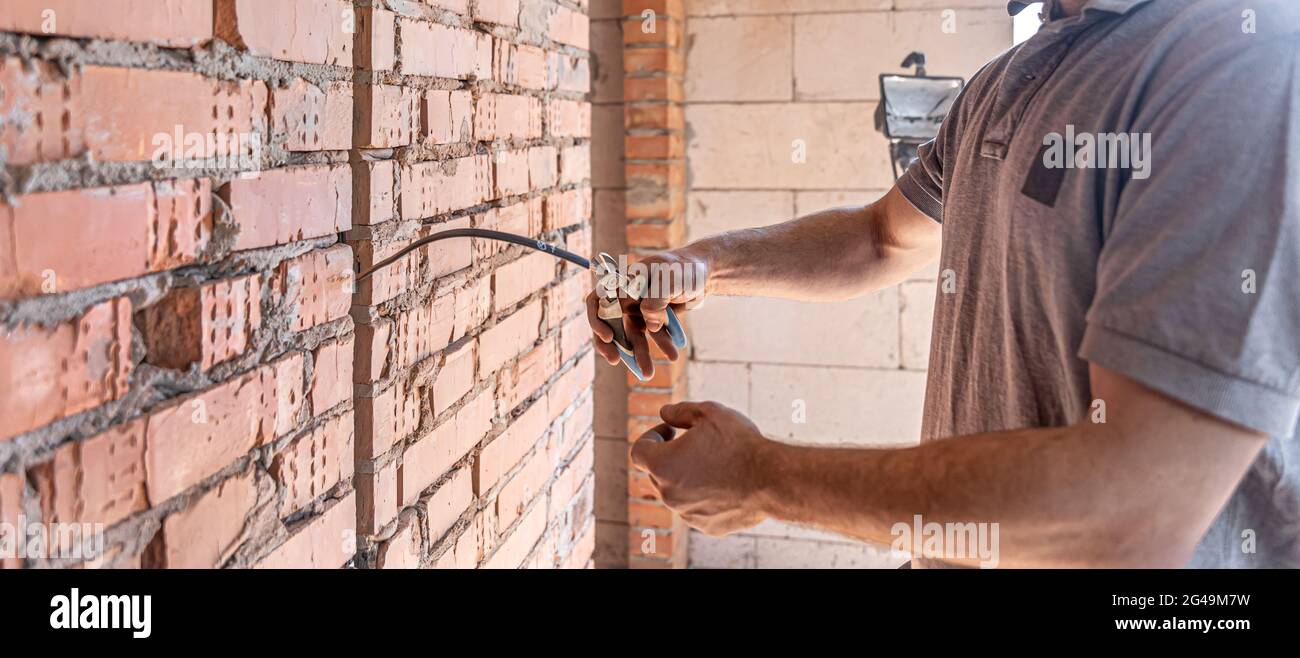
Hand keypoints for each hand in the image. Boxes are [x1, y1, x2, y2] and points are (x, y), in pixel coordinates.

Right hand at [586, 249, 708, 377]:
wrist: (706, 274)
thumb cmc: (686, 269)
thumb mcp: (671, 279)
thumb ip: (657, 300)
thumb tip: (650, 325)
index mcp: (625, 280)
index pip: (598, 299)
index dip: (597, 319)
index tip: (609, 337)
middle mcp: (628, 295)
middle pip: (610, 322)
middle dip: (612, 344)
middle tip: (615, 361)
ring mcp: (640, 308)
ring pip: (633, 335)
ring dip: (640, 354)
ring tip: (648, 373)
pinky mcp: (654, 319)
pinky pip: (653, 336)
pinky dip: (661, 345)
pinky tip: (672, 354)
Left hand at [629, 401, 774, 535]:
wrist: (772, 480)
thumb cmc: (739, 443)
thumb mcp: (710, 413)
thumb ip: (680, 411)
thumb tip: (664, 413)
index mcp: (662, 465)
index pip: (638, 451)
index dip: (652, 436)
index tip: (673, 431)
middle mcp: (669, 494)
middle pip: (657, 473)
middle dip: (670, 457)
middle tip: (697, 443)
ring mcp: (687, 514)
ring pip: (678, 493)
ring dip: (688, 477)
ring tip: (717, 463)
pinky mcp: (706, 527)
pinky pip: (698, 509)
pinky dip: (706, 496)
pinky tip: (728, 483)